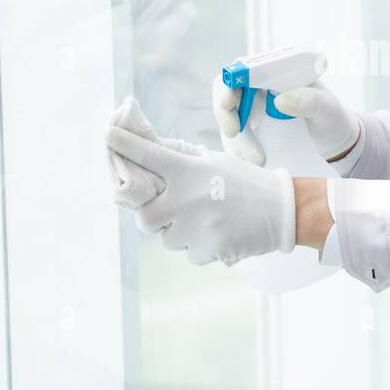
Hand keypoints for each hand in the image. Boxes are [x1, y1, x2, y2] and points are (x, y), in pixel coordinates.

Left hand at [106, 125, 295, 265]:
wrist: (282, 210)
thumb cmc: (245, 183)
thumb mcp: (214, 162)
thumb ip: (182, 160)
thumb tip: (150, 152)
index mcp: (190, 171)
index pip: (150, 155)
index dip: (125, 144)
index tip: (107, 135)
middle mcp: (189, 198)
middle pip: (145, 219)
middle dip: (152, 218)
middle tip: (168, 211)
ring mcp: (198, 226)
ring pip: (168, 240)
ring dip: (180, 233)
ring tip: (205, 221)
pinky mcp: (209, 249)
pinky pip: (189, 254)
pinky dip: (199, 247)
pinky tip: (218, 233)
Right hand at [213, 74, 360, 165]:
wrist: (335, 142)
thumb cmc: (333, 117)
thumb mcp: (327, 108)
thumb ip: (309, 101)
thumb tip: (280, 100)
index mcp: (274, 73)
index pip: (241, 71)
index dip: (229, 84)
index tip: (228, 103)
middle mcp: (258, 89)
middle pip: (227, 96)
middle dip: (226, 116)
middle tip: (234, 134)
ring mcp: (253, 111)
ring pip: (230, 121)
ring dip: (236, 141)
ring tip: (258, 161)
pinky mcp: (252, 132)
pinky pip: (236, 140)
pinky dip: (238, 151)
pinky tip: (251, 165)